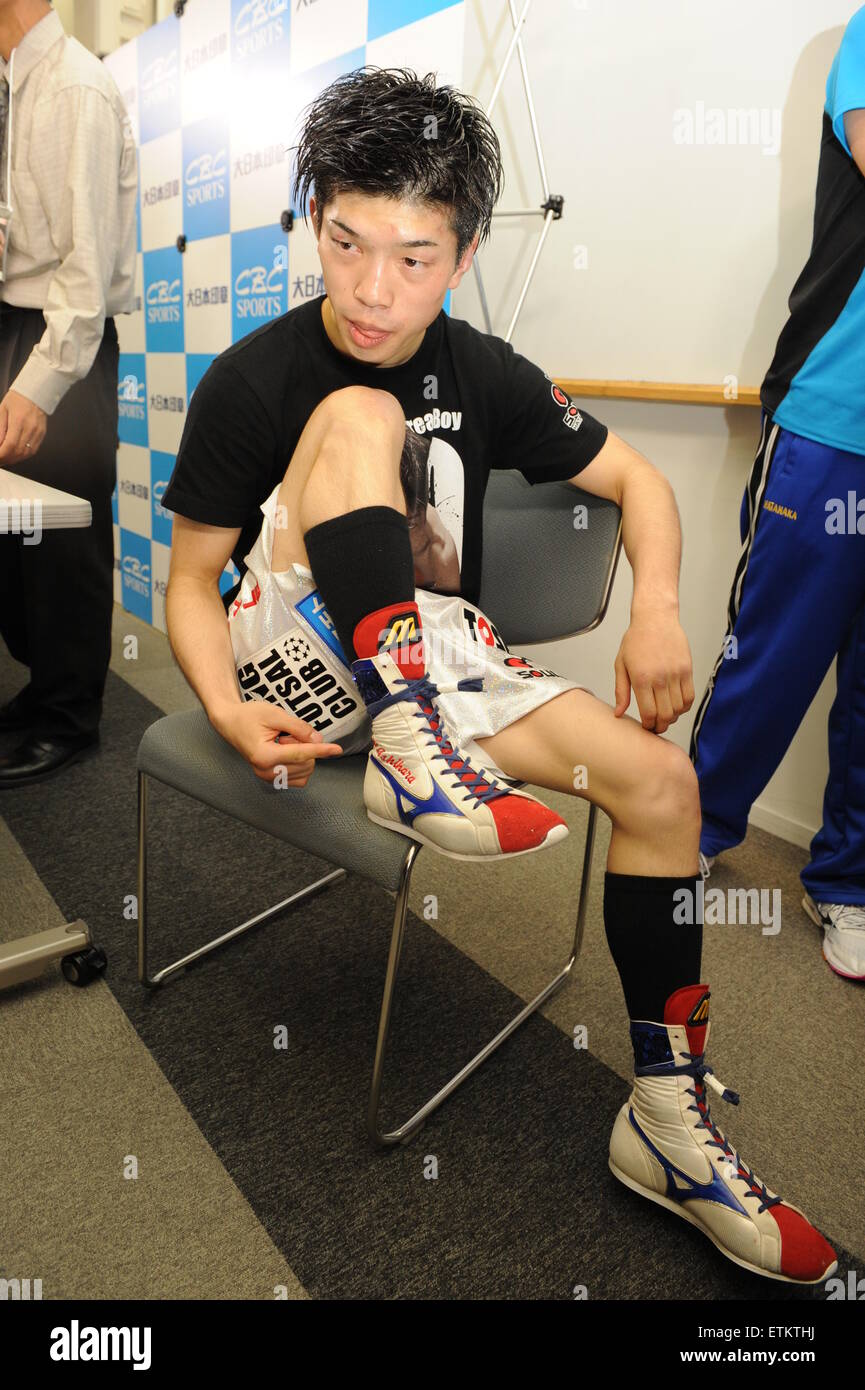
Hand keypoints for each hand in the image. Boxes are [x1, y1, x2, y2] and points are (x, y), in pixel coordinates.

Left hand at [0, 390, 47, 465]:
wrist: (36, 392)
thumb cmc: (18, 398)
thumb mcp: (2, 410)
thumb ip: (0, 429)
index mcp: (19, 420)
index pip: (9, 445)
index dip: (1, 455)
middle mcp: (30, 428)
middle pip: (18, 452)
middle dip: (6, 459)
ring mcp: (38, 432)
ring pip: (25, 454)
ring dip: (14, 459)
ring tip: (5, 458)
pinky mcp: (41, 435)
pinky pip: (32, 451)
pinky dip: (22, 455)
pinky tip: (15, 454)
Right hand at [214, 699, 342, 784]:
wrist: (231, 722)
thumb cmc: (249, 716)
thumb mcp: (275, 714)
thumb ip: (298, 727)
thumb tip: (318, 740)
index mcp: (264, 755)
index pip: (300, 754)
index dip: (321, 750)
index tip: (337, 749)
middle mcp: (265, 771)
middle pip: (305, 763)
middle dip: (304, 746)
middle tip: (287, 733)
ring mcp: (268, 777)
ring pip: (304, 771)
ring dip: (302, 754)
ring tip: (283, 740)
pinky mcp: (272, 779)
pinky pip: (299, 777)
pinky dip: (300, 764)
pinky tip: (286, 751)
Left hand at [613, 610, 694, 733]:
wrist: (655, 619)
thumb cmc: (636, 640)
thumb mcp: (621, 665)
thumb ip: (620, 691)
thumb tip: (619, 713)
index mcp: (641, 678)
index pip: (649, 713)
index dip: (648, 725)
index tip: (646, 727)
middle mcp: (660, 678)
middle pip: (666, 714)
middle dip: (660, 725)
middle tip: (656, 726)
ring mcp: (676, 674)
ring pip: (679, 708)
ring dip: (673, 717)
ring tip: (665, 716)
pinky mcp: (687, 669)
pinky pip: (690, 696)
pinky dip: (684, 707)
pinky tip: (676, 706)